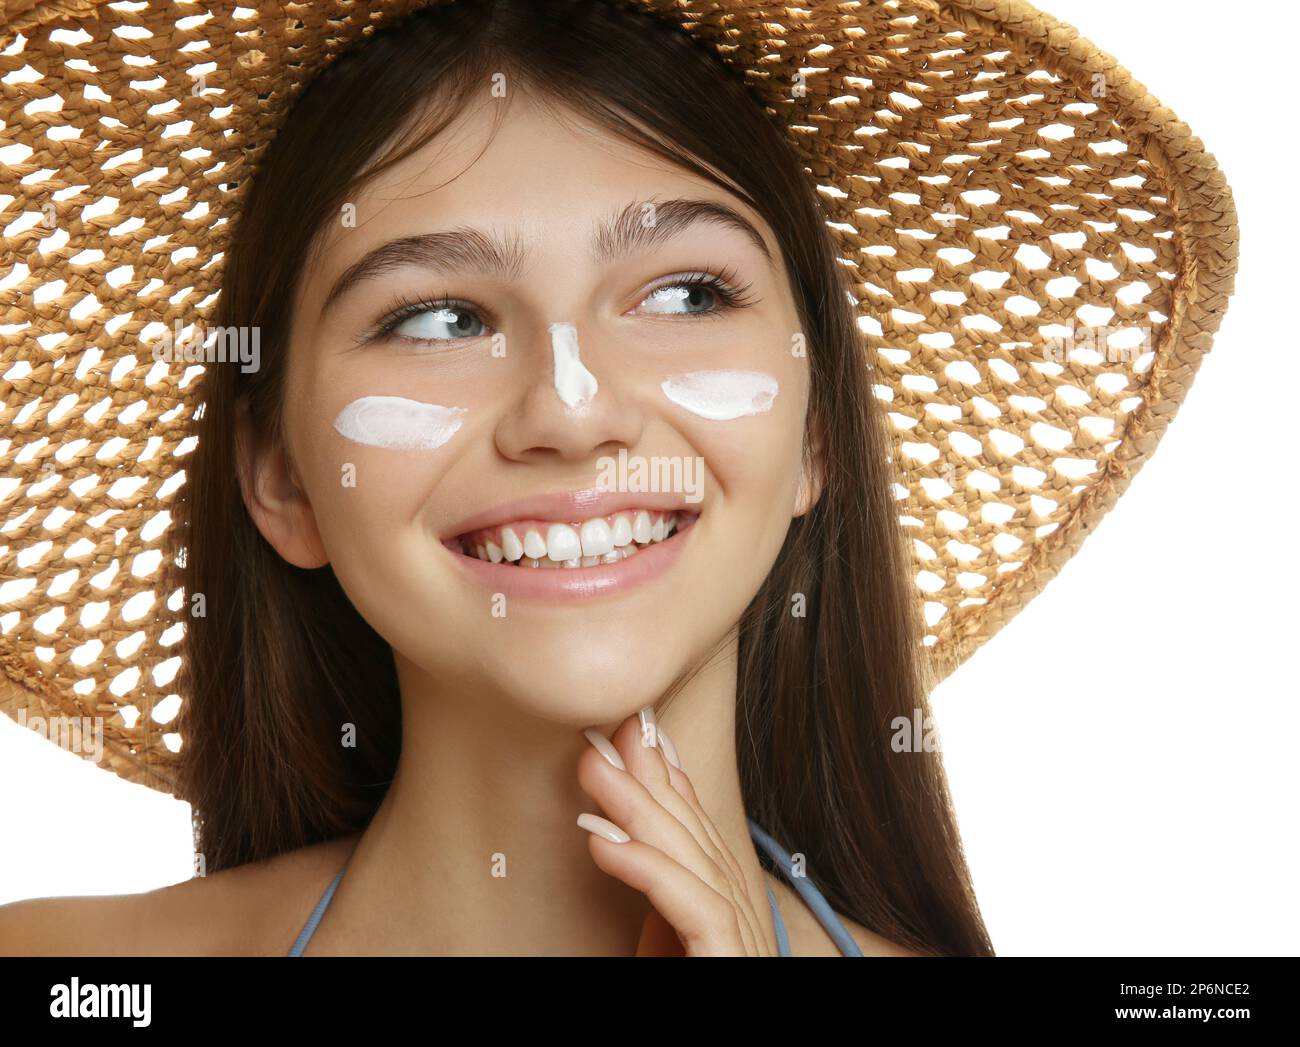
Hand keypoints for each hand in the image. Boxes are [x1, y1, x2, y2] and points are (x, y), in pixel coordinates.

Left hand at [576, 707, 774, 955]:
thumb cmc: (681, 996)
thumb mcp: (666, 946)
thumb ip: (656, 900)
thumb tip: (617, 834)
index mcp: (732, 914)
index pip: (701, 835)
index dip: (668, 781)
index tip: (629, 739)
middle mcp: (747, 922)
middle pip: (698, 836)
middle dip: (651, 778)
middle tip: (610, 731)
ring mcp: (746, 943)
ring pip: (694, 860)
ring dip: (638, 808)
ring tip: (595, 768)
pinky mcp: (733, 962)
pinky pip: (697, 908)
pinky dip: (649, 869)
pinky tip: (603, 842)